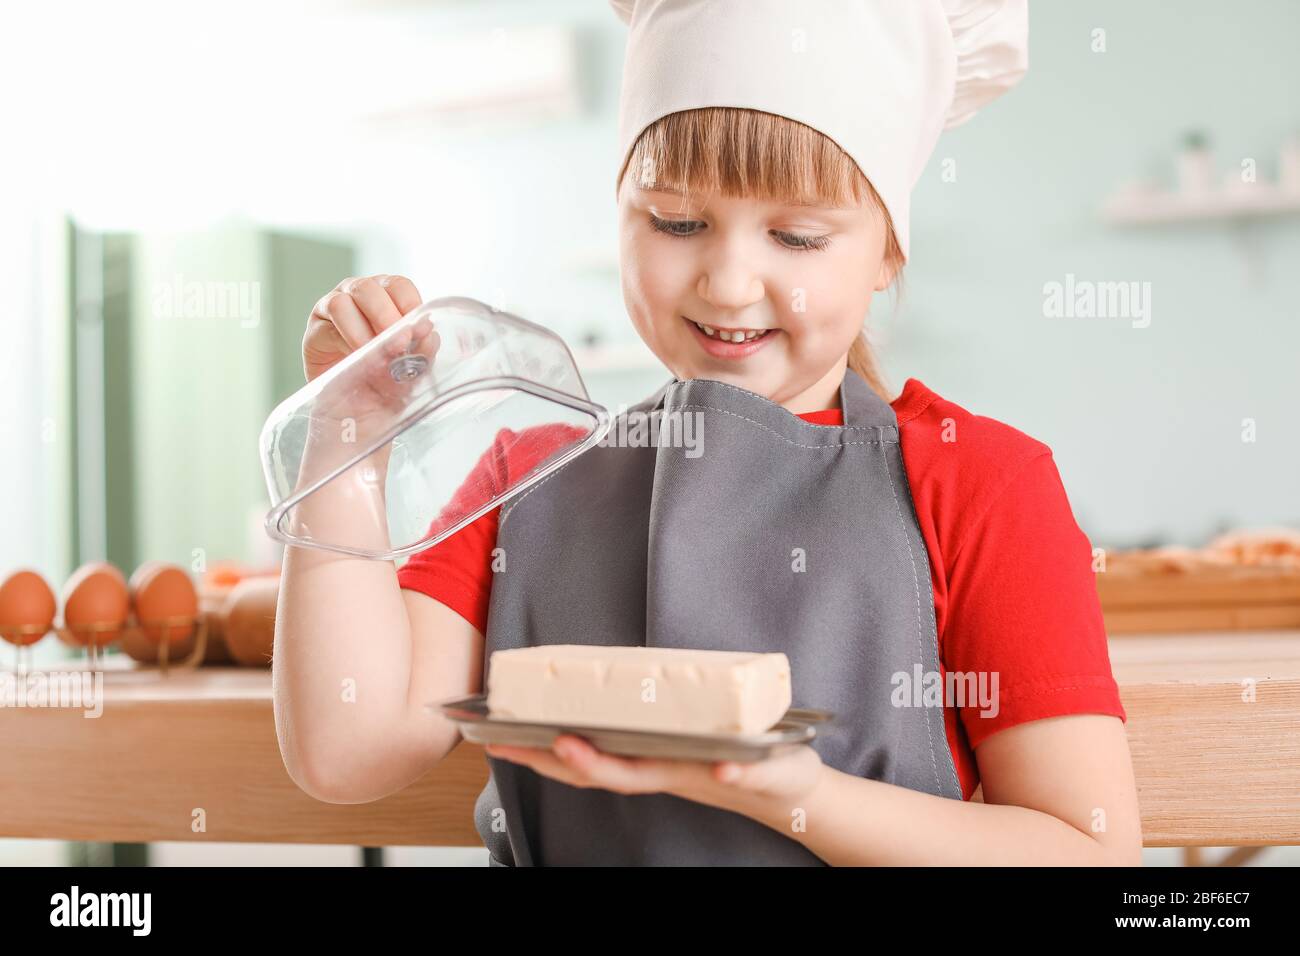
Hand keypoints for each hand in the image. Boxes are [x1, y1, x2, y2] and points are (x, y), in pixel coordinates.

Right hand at [303, 274, 423, 381]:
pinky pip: (327, 324)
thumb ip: (420, 352)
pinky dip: (345, 338)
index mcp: (388, 296)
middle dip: (386, 316)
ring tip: (374, 353)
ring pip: (344, 301)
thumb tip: (430, 336)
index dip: (410, 305)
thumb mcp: (407, 367)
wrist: (351, 408)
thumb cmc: (383, 379)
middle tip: (396, 343)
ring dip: (363, 329)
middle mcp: (360, 294)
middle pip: (370, 287)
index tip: (417, 331)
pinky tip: (356, 355)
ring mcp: (334, 306)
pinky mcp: (316, 327)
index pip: (400, 286)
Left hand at [483, 735, 824, 816]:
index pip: (626, 771)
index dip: (591, 761)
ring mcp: (655, 761)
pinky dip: (575, 738)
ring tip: (509, 734)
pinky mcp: (658, 748)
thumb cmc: (779, 780)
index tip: (562, 741)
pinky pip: (607, 746)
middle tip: (498, 740)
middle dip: (543, 758)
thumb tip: (726, 769)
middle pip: (591, 769)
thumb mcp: (773, 774)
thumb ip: (751, 772)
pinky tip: (548, 727)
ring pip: (592, 759)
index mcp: (681, 773)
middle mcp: (659, 769)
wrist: (787, 792)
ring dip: (548, 749)